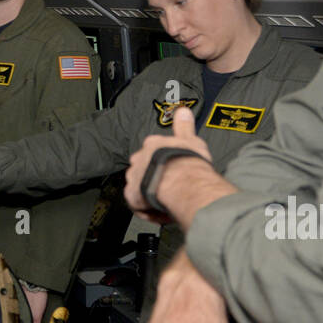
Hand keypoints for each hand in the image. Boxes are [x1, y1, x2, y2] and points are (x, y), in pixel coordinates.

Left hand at [124, 106, 213, 220]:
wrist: (183, 182)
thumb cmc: (188, 162)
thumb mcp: (190, 139)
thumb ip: (184, 126)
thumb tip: (183, 111)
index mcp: (152, 145)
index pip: (152, 152)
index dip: (161, 162)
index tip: (171, 169)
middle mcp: (139, 159)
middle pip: (143, 169)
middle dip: (153, 178)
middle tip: (170, 187)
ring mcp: (134, 177)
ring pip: (139, 187)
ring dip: (151, 195)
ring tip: (167, 201)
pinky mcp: (132, 196)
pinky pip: (139, 205)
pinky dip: (149, 210)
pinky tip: (162, 212)